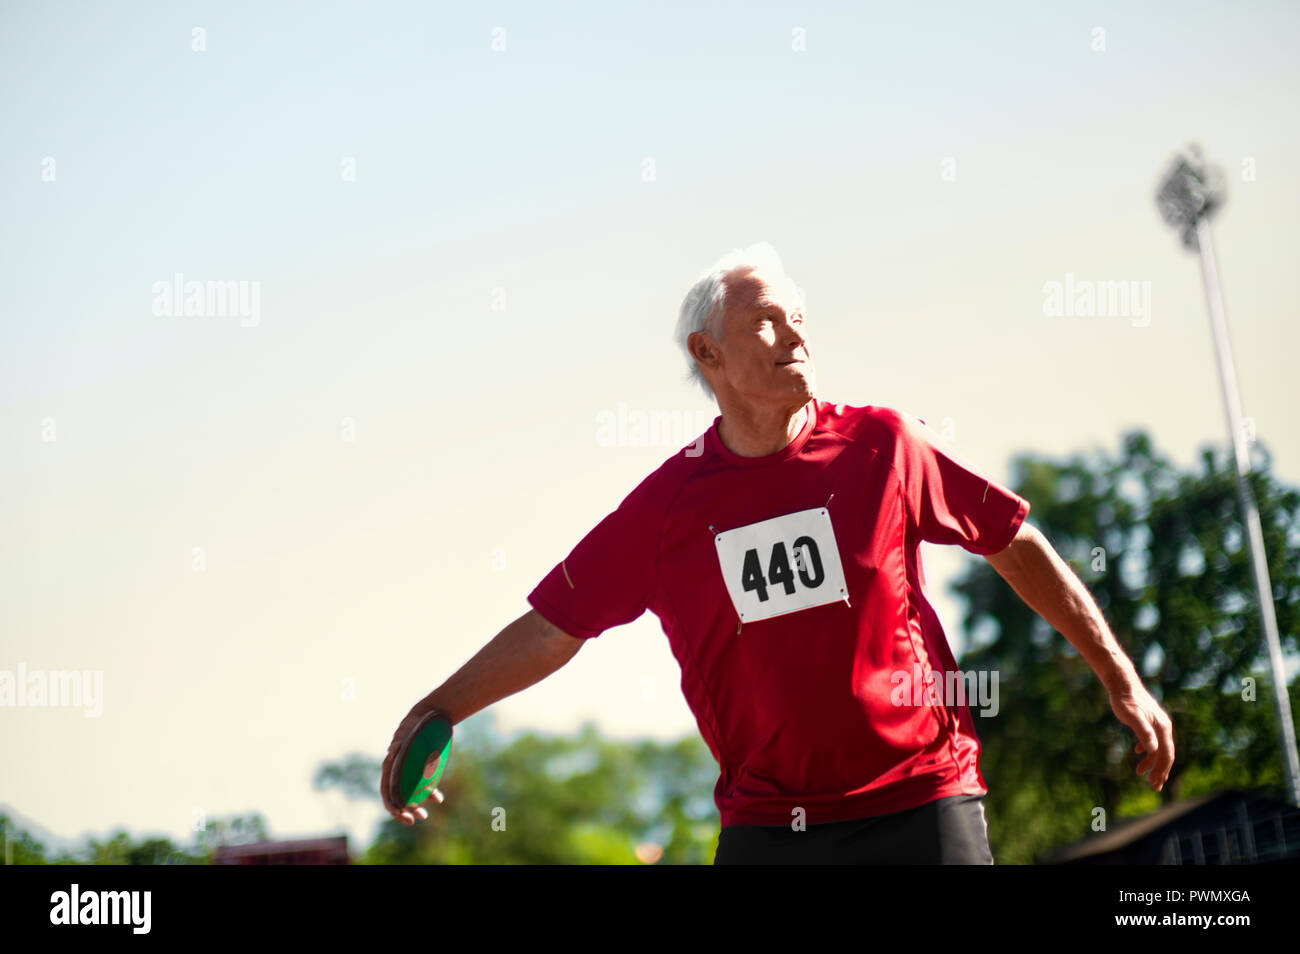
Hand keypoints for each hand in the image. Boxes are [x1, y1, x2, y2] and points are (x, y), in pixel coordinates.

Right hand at [380, 701, 448, 825]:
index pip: (386, 791)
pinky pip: (425, 785)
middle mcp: (399, 771)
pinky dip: (430, 793)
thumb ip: (399, 740)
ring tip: (423, 816)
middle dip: (403, 811)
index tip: (401, 814)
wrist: (431, 715)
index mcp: (391, 765)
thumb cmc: (417, 721)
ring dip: (415, 807)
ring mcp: (411, 771)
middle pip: (397, 797)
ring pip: (410, 794)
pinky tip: (438, 798)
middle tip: (414, 819)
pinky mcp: (424, 768)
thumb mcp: (406, 730)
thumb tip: (392, 749)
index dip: (391, 805)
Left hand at [1106, 677, 1174, 790]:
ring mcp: (1157, 723)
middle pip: (1165, 754)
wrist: (1122, 684)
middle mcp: (1163, 727)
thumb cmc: (1126, 700)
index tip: (1155, 784)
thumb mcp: (1133, 717)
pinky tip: (1139, 752)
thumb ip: (1143, 733)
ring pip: (1158, 747)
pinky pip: (1152, 739)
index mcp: (1162, 728)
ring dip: (1151, 761)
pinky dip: (1147, 748)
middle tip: (1153, 787)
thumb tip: (1152, 750)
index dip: (1162, 770)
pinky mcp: (1149, 720)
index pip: (1166, 754)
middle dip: (1160, 771)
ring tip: (1140, 773)